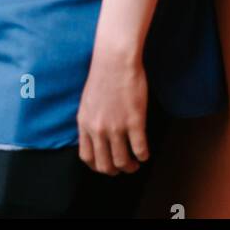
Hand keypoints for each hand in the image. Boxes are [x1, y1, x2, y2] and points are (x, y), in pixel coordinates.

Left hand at [76, 51, 149, 174]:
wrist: (115, 58)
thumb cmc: (103, 74)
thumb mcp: (88, 100)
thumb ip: (90, 120)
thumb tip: (95, 135)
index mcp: (84, 123)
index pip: (87, 157)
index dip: (98, 166)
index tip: (107, 165)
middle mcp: (98, 129)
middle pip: (105, 165)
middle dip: (115, 171)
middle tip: (124, 166)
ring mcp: (116, 127)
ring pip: (122, 161)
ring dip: (131, 167)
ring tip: (136, 162)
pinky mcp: (134, 121)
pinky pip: (140, 150)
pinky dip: (143, 156)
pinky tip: (145, 153)